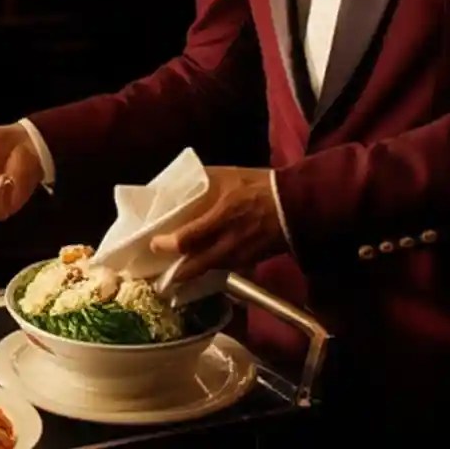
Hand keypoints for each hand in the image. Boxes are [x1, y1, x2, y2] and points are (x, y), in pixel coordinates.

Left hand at [149, 166, 287, 280]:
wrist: (295, 204)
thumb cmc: (259, 186)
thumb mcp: (228, 175)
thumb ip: (201, 180)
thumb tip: (177, 183)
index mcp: (220, 217)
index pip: (185, 240)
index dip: (166, 245)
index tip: (154, 243)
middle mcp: (227, 242)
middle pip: (192, 268)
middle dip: (172, 273)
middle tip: (157, 271)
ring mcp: (238, 256)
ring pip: (206, 272)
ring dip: (188, 273)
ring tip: (173, 270)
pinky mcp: (248, 262)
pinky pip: (221, 270)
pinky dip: (207, 270)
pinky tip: (199, 265)